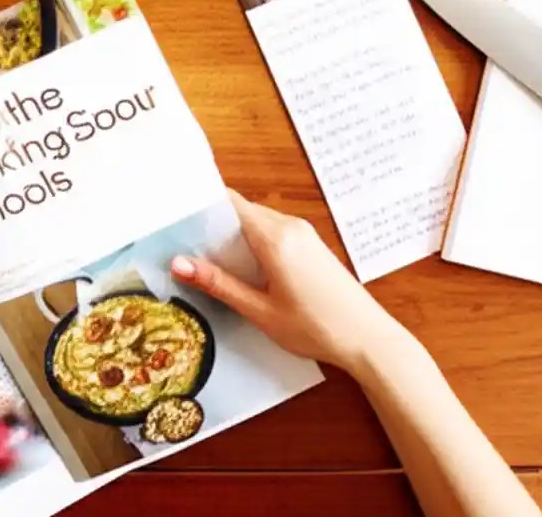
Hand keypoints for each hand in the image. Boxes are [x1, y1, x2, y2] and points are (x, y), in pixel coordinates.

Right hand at [170, 191, 408, 372]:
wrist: (368, 338)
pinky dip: (250, 244)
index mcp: (275, 237)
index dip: (200, 206)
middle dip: (210, 225)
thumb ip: (219, 284)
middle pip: (240, 211)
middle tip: (177, 243)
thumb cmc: (316, 328)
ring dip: (230, 237)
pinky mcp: (310, 246)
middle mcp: (289, 227)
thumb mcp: (260, 310)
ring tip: (201, 259)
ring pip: (255, 222)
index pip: (229, 203)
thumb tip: (178, 264)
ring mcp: (303, 235)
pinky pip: (271, 233)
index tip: (173, 216)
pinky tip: (237, 268)